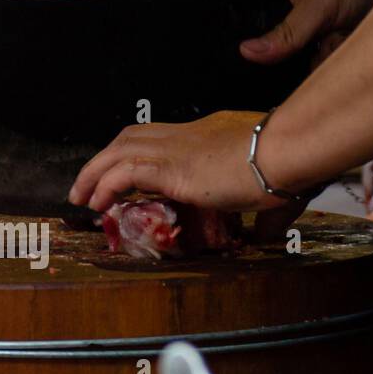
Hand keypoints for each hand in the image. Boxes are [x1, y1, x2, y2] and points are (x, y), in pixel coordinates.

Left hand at [68, 111, 303, 234]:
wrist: (290, 149)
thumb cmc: (290, 165)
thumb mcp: (276, 195)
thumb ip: (267, 218)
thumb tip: (268, 238)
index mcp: (209, 135)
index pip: (161, 138)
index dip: (138, 155)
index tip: (125, 177)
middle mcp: (188, 135)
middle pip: (131, 136)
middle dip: (105, 159)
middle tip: (89, 184)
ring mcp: (178, 149)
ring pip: (119, 150)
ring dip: (94, 173)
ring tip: (81, 196)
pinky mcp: (173, 168)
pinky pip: (125, 172)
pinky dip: (106, 185)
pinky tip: (97, 202)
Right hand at [240, 0, 372, 65]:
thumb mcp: (317, 3)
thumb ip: (285, 34)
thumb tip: (246, 53)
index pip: (254, 36)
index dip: (263, 51)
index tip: (287, 51)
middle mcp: (291, 18)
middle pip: (283, 58)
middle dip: (307, 54)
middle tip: (327, 32)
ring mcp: (313, 32)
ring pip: (309, 64)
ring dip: (328, 53)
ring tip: (343, 30)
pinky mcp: (333, 42)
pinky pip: (328, 64)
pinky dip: (341, 54)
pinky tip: (350, 35)